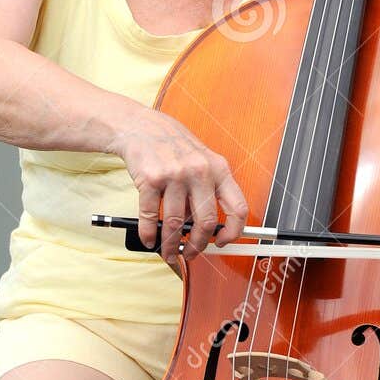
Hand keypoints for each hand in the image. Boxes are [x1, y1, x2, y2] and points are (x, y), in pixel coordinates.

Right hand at [113, 111, 248, 270]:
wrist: (141, 127)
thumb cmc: (172, 146)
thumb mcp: (201, 161)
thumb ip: (208, 190)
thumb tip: (207, 229)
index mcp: (219, 169)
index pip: (238, 208)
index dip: (233, 232)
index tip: (223, 242)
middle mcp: (200, 171)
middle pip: (206, 222)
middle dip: (198, 245)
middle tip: (191, 252)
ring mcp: (175, 175)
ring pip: (176, 223)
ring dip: (171, 244)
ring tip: (168, 251)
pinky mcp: (150, 179)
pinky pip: (151, 216)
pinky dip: (148, 233)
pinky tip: (149, 238)